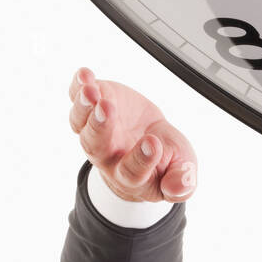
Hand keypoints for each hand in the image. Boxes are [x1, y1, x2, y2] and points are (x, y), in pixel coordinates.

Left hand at [68, 66, 196, 203]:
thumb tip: (180, 186)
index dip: (141, 159)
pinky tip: (84, 74)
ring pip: (81, 122)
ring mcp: (97, 130)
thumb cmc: (165, 158)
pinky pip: (78, 97)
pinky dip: (78, 85)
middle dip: (100, 127)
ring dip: (83, 106)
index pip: (131, 171)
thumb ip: (183, 182)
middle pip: (97, 145)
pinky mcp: (95, 106)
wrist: (150, 140)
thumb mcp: (182, 170)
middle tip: (106, 108)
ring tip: (90, 91)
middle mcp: (108, 155)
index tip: (153, 143)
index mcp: (131, 176)